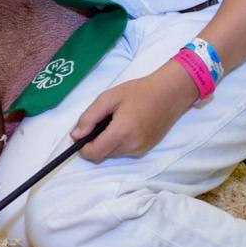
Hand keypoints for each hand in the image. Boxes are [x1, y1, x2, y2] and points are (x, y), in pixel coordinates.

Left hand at [70, 62, 198, 161]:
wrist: (169, 93)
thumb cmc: (139, 92)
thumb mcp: (109, 97)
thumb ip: (89, 117)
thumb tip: (75, 135)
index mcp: (121, 132)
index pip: (94, 153)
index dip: (82, 148)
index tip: (80, 135)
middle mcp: (132, 146)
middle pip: (102, 154)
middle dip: (94, 142)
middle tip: (100, 121)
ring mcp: (140, 149)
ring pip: (112, 154)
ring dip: (107, 142)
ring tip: (114, 120)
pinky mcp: (146, 149)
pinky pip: (124, 151)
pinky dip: (118, 142)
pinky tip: (125, 125)